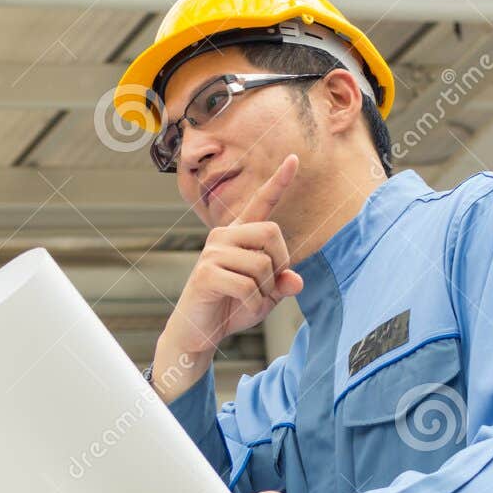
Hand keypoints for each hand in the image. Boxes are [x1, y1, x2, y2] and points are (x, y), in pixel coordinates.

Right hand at [151, 155, 303, 401]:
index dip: (279, 182)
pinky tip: (241, 309)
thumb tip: (295, 279)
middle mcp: (223, 237)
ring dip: (265, 290)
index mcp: (237, 235)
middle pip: (271, 232)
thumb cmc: (230, 309)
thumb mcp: (265, 297)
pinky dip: (254, 304)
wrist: (198, 334)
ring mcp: (212, 253)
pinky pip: (248, 285)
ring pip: (262, 263)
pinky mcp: (206, 274)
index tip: (294, 159)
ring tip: (252, 301)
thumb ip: (282, 283)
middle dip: (280, 263)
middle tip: (270, 286)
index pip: (261, 203)